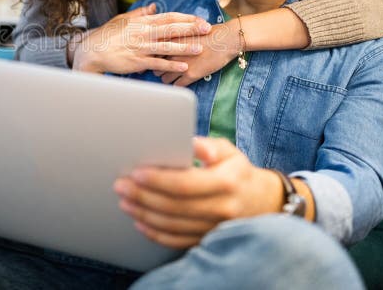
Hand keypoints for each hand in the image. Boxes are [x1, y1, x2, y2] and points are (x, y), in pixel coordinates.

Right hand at [70, 4, 211, 74]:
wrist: (93, 51)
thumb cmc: (107, 35)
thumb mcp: (123, 19)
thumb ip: (141, 13)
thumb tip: (155, 7)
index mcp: (142, 22)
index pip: (168, 17)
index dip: (185, 18)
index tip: (200, 19)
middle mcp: (143, 32)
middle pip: (171, 28)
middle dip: (191, 28)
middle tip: (207, 29)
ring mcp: (140, 47)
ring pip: (167, 45)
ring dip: (185, 46)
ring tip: (200, 47)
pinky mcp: (137, 61)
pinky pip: (157, 63)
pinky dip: (171, 65)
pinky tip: (184, 67)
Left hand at [113, 137, 283, 248]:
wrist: (261, 202)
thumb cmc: (237, 171)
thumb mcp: (229, 151)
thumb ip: (209, 146)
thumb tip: (190, 142)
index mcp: (226, 182)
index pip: (186, 183)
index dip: (159, 179)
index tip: (137, 172)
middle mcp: (221, 208)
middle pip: (174, 206)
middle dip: (143, 195)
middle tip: (120, 185)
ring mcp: (214, 228)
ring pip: (172, 225)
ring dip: (144, 213)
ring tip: (124, 201)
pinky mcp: (207, 239)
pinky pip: (177, 240)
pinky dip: (155, 233)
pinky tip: (139, 221)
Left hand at [153, 20, 240, 86]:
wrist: (225, 39)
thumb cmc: (208, 33)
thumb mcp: (187, 29)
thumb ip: (174, 37)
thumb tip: (165, 43)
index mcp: (169, 40)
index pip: (152, 53)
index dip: (153, 58)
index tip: (155, 60)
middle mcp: (172, 53)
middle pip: (155, 66)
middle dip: (159, 69)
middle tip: (165, 69)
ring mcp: (180, 64)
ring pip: (164, 78)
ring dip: (168, 78)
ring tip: (173, 77)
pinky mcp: (190, 75)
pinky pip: (177, 86)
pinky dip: (178, 85)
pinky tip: (182, 82)